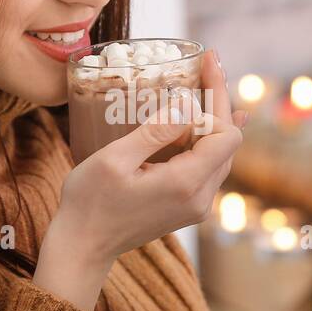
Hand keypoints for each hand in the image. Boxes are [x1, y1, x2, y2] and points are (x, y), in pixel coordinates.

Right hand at [34, 49, 246, 310]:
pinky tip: (197, 121)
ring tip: (205, 84)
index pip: (226, 134)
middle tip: (206, 66)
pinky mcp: (187, 208)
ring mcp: (196, 206)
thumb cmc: (90, 202)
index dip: (219, 96)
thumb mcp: (116, 159)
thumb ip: (156, 131)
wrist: (83, 247)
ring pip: (220, 155)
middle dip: (218, 102)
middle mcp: (200, 198)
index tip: (207, 63)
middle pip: (228, 142)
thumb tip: (189, 103)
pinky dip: (203, 141)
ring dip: (212, 120)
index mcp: (186, 183)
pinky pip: (208, 168)